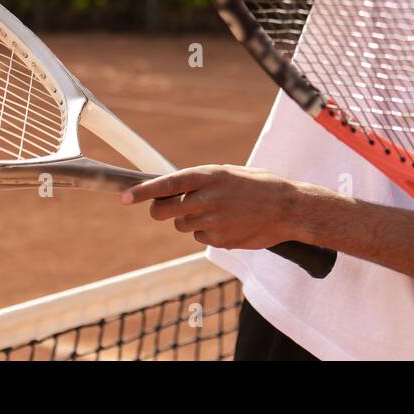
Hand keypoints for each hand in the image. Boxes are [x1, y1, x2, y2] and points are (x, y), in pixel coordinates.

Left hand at [122, 165, 304, 249]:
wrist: (289, 209)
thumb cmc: (259, 185)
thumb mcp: (229, 174)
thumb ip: (201, 181)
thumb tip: (172, 190)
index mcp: (209, 175)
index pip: (167, 184)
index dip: (143, 191)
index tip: (124, 197)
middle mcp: (207, 198)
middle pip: (165, 211)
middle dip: (161, 210)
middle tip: (168, 208)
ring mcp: (213, 221)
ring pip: (183, 225)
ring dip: (191, 220)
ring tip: (218, 211)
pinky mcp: (220, 240)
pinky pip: (201, 237)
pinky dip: (209, 231)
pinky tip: (229, 223)